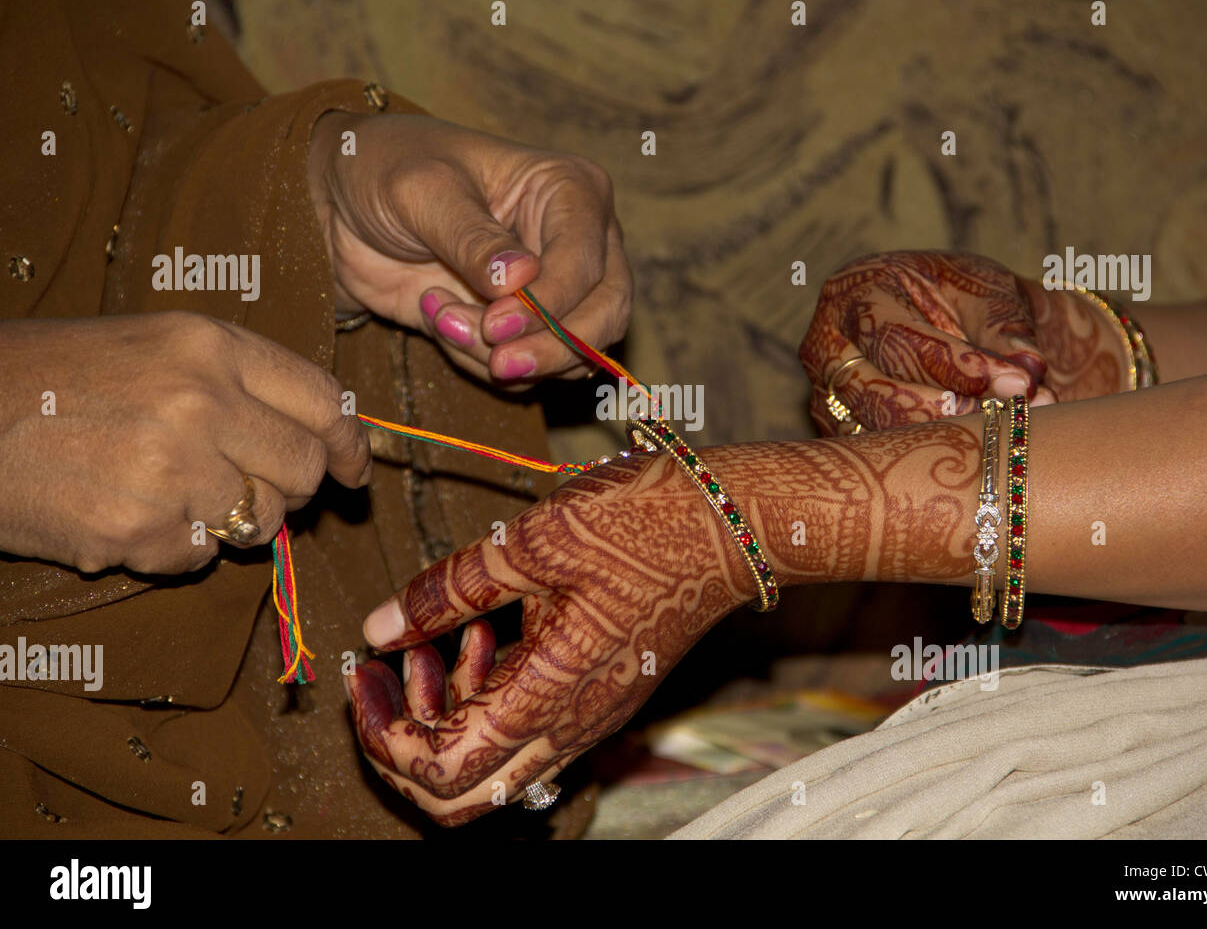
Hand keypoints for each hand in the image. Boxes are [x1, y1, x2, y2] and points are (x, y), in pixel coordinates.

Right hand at [0, 312, 369, 574]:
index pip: (325, 401)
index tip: (354, 469)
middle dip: (289, 487)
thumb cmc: (56, 377)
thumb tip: (325, 439)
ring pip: (260, 521)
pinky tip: (127, 513)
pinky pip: (200, 558)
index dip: (349, 443)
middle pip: (304, 468)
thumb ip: (241, 383)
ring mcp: (172, 470)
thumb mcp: (156, 345)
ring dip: (229, 522)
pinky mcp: (138, 530)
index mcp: (211, 347)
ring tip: (167, 491)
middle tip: (245, 485)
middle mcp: (202, 403)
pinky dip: (174, 548)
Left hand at [308, 112, 631, 383]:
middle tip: (496, 361)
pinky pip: (530, 372)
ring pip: (572, 354)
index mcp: (572, 190)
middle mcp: (580, 242)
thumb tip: (522, 277)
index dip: (549, 304)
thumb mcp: (423, 191)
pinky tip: (438, 318)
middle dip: (550, 347)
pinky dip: (482, 363)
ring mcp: (557, 290)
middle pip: (604, 315)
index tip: (494, 325)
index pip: (589, 264)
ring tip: (440, 317)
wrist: (341, 208)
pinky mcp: (525, 329)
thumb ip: (473, 237)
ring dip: (504, 357)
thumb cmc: (387, 171)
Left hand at [346, 450, 753, 825]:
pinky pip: (529, 726)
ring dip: (449, 712)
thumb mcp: (533, 541)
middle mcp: (572, 724)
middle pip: (464, 793)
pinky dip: (489, 694)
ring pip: (495, 761)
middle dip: (408, 744)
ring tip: (439, 636)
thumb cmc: (645, 522)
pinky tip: (486, 629)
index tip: (366, 676)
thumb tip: (382, 626)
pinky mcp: (601, 693)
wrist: (732, 522)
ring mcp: (591, 714)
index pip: (440, 767)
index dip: (384, 734)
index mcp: (550, 695)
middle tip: (390, 675)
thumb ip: (451, 590)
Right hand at [799, 250, 1130, 434]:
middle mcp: (828, 344)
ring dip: (943, 439)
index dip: (958, 366)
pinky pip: (880, 456)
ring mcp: (825, 392)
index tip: (1019, 384)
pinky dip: (931, 456)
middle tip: (1008, 419)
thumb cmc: (966, 297)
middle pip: (876, 392)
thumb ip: (1006, 332)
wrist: (952, 318)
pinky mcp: (838, 430)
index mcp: (859, 290)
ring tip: (1004, 433)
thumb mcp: (990, 295)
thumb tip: (1026, 376)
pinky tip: (978, 450)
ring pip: (875, 433)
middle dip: (947, 411)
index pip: (897, 338)